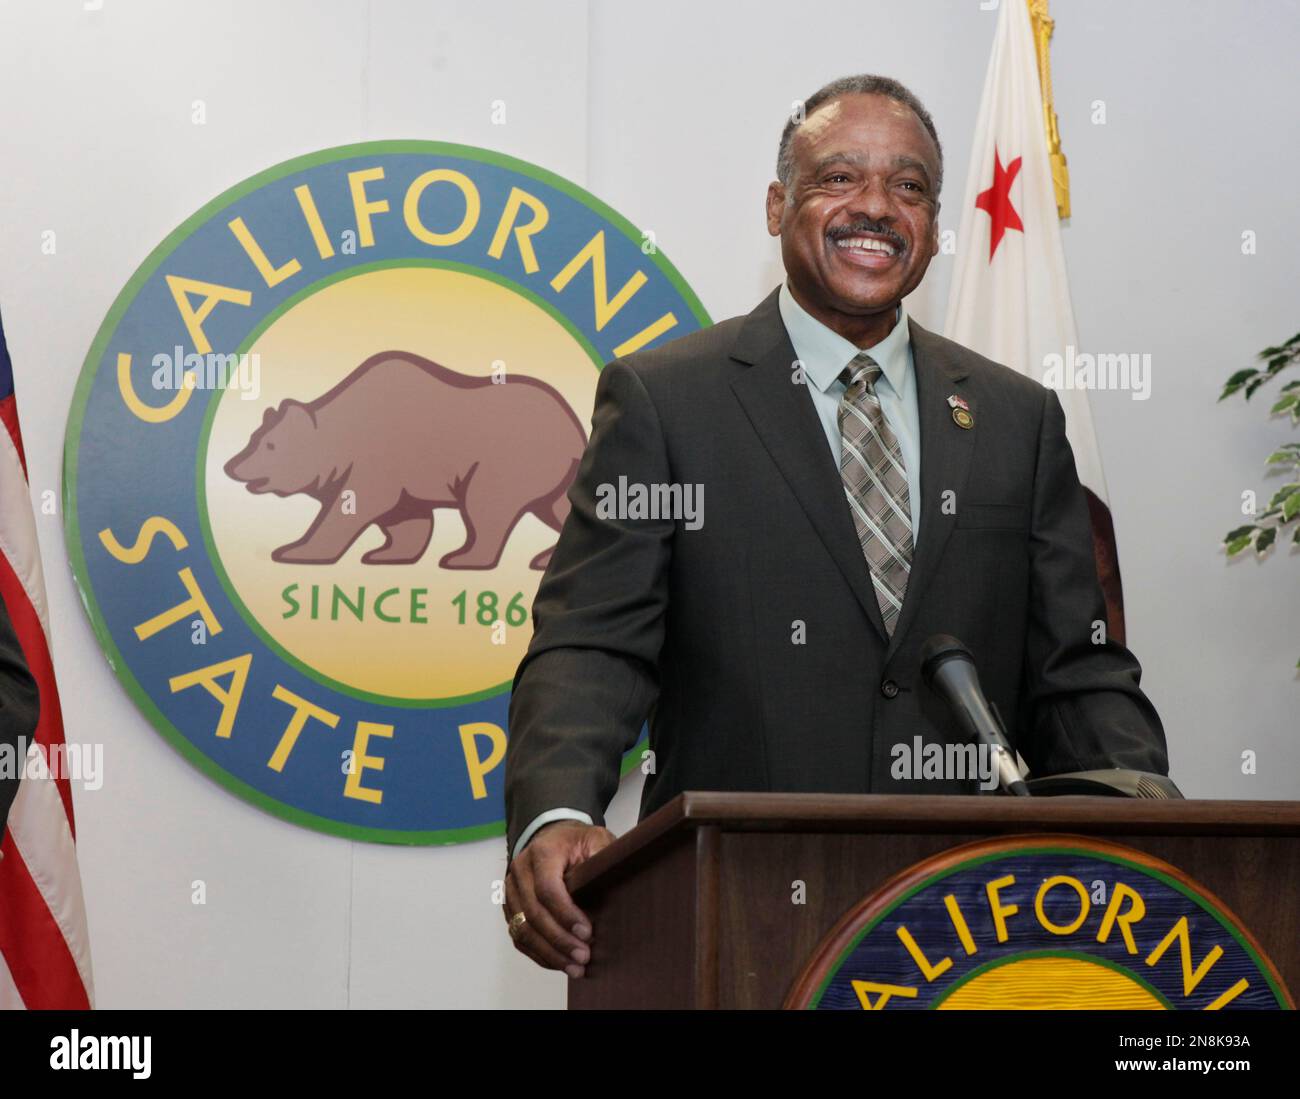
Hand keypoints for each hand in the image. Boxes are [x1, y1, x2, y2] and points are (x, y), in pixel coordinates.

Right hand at [504, 821, 614, 977]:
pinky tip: (560, 963)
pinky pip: (519, 936)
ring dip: (548, 953)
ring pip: (522, 929)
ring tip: (575, 968)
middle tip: (583, 957)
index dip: (566, 914)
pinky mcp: (510, 907)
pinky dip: (539, 954)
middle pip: (533, 913)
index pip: (547, 888)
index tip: (587, 933)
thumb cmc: (576, 841)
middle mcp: (519, 870)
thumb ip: (603, 856)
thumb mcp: (596, 839)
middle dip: (559, 940)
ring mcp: (510, 890)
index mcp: (542, 852)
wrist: (552, 836)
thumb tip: (611, 883)